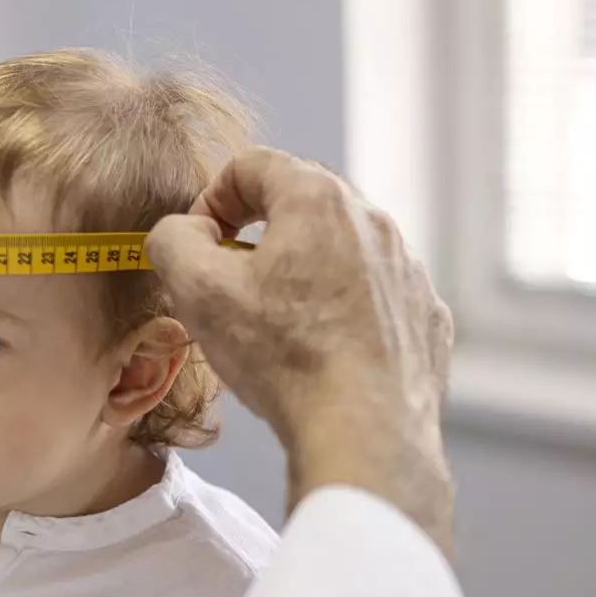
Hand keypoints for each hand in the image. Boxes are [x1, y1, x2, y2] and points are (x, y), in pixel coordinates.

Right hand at [145, 148, 454, 551]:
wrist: (364, 431)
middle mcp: (373, 222)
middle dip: (257, 236)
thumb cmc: (284, 358)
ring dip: (301, 276)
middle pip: (300, 206)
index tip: (198, 243)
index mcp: (317, 200)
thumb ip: (172, 240)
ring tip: (274, 328)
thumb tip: (181, 233)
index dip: (210, 199)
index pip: (251, 165)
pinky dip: (343, 313)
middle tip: (229, 285)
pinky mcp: (424, 316)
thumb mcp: (196, 290)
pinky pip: (374, 297)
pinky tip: (320, 354)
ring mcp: (407, 269)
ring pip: (340, 253)